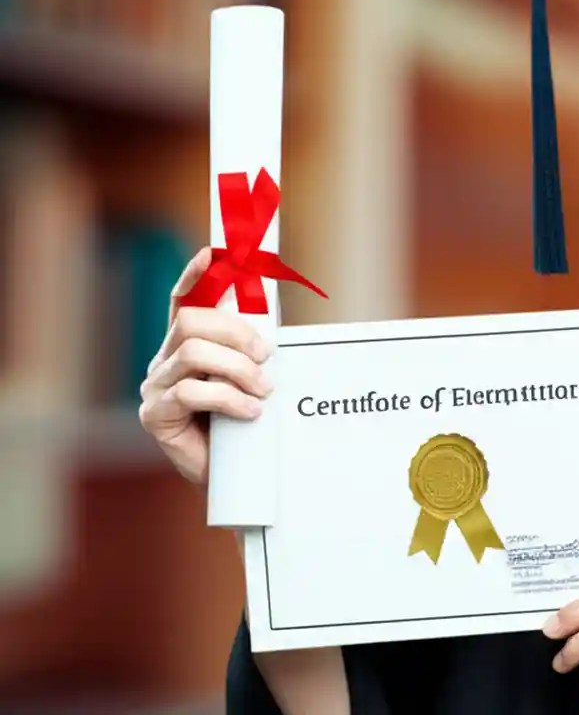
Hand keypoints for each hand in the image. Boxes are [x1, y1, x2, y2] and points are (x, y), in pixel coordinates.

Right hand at [138, 247, 274, 485]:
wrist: (235, 478)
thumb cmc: (244, 424)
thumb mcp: (251, 379)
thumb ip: (252, 350)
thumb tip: (272, 320)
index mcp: (186, 346)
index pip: (185, 302)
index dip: (198, 276)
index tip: (216, 252)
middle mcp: (165, 361)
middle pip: (192, 322)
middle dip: (236, 332)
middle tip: (265, 355)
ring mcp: (155, 387)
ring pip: (193, 353)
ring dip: (237, 368)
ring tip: (262, 390)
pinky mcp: (155, 416)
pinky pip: (190, 392)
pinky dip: (229, 398)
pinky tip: (249, 412)